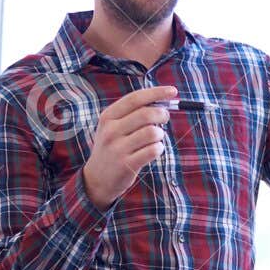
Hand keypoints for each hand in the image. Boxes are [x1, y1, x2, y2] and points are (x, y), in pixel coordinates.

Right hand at [81, 85, 176, 209]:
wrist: (96, 178)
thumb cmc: (112, 147)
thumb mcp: (113, 127)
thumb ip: (133, 114)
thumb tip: (162, 102)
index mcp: (108, 117)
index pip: (135, 98)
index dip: (156, 93)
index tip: (173, 91)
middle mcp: (111, 130)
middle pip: (146, 114)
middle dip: (162, 114)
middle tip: (165, 118)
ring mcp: (118, 148)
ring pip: (152, 132)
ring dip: (160, 134)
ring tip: (154, 139)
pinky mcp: (127, 164)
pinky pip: (153, 150)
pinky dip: (159, 148)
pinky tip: (154, 150)